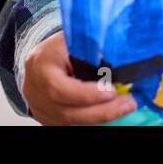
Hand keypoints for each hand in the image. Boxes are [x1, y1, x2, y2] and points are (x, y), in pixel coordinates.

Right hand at [22, 32, 136, 125]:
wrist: (43, 57)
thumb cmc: (61, 46)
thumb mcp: (74, 39)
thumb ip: (92, 49)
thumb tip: (121, 59)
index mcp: (41, 64)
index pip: (59, 87)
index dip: (86, 94)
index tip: (112, 91)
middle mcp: (35, 89)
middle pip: (66, 111)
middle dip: (100, 111)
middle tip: (128, 104)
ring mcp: (39, 107)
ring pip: (70, 121)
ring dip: (100, 116)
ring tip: (124, 107)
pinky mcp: (47, 117)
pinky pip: (71, 123)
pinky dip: (92, 120)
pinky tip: (110, 111)